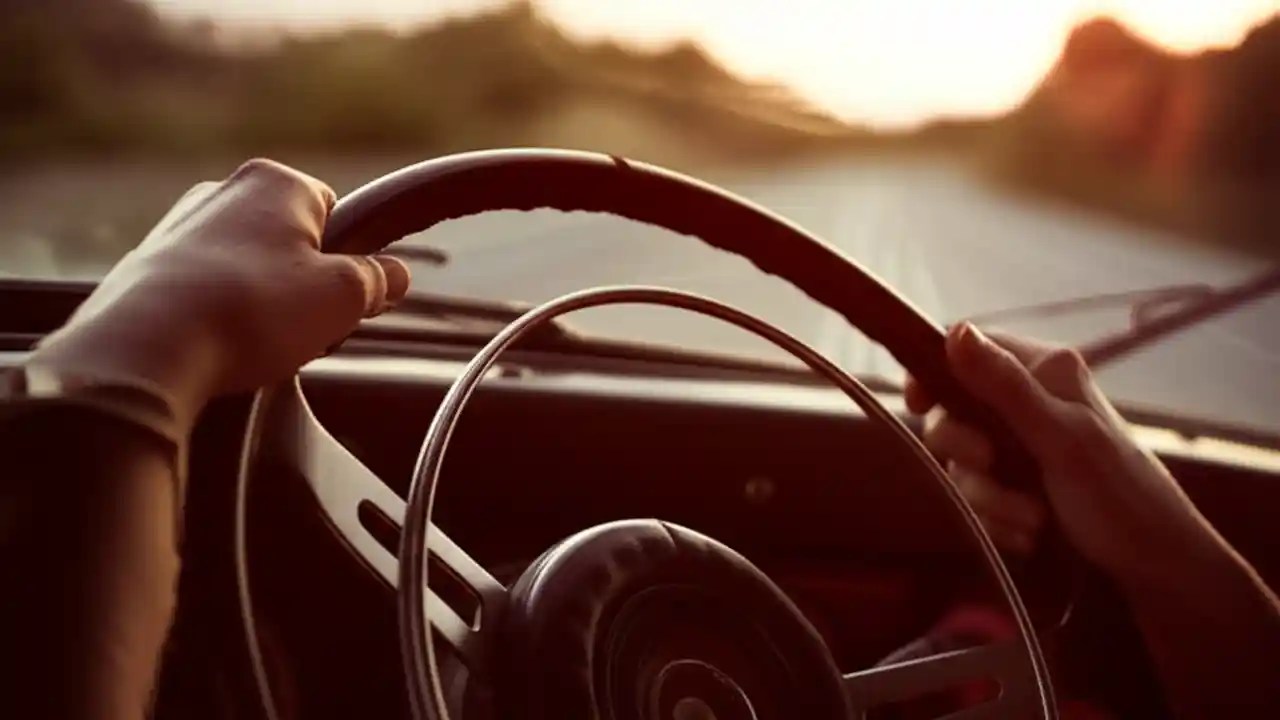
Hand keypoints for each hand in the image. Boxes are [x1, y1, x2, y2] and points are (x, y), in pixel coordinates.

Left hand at [30, 158, 409, 425]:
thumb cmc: (253, 312)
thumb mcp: (344, 297)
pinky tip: (216, 344)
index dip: (348, 261)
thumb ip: (378, 279)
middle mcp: (225, 190)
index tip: (342, 299)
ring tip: (256, 340)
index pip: (337, 212)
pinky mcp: (148, 264)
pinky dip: (216, 313)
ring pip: (247, 266)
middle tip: (303, 325)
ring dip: (260, 301)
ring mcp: (180, 225)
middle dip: (302, 282)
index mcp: (278, 181)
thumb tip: (396, 274)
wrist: (147, 348)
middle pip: (291, 240)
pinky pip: (204, 288)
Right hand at [907, 323, 1218, 588]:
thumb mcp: (1061, 438)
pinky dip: (995, 520)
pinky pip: (975, 498)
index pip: (967, 350)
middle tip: (993, 468)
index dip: (934, 374)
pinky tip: (1028, 536)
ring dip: (989, 500)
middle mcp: (1027, 403)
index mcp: (1043, 371)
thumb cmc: (1120, 494)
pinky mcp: (1014, 488)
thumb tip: (955, 330)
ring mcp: (1018, 448)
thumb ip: (1005, 387)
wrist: (1154, 566)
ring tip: (1032, 521)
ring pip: (962, 465)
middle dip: (969, 456)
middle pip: (953, 413)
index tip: (919, 405)